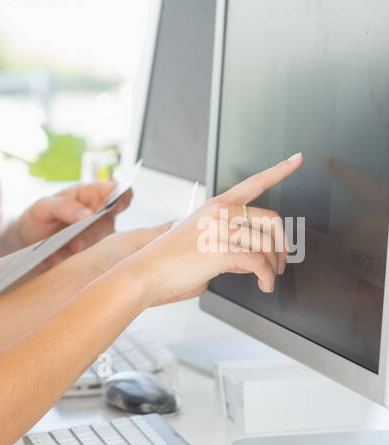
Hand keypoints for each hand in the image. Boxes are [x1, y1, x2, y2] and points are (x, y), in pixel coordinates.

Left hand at [16, 180, 133, 273]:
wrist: (26, 243)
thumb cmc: (39, 218)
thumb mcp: (44, 206)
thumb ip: (64, 206)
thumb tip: (89, 214)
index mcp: (91, 196)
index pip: (116, 191)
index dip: (121, 197)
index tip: (113, 206)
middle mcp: (101, 218)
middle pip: (110, 225)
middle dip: (92, 235)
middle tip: (74, 243)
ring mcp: (98, 240)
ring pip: (103, 247)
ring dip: (79, 253)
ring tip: (55, 255)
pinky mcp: (91, 261)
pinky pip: (91, 264)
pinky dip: (70, 264)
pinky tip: (53, 262)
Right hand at [122, 153, 304, 307]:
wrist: (146, 272)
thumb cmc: (172, 259)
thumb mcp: (203, 238)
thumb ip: (230, 241)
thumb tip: (253, 257)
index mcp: (217, 204)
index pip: (254, 182)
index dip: (280, 170)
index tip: (297, 159)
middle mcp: (220, 212)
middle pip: (272, 220)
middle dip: (284, 246)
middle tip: (281, 263)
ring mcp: (219, 229)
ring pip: (267, 244)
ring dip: (275, 267)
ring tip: (268, 279)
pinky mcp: (219, 251)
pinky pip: (258, 263)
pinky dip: (267, 277)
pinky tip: (263, 285)